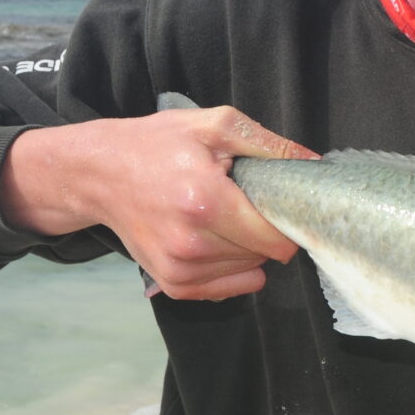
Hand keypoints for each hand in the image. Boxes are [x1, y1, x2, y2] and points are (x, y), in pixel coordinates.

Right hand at [0, 105, 317, 299]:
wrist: (100, 173)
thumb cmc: (158, 144)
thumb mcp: (215, 126)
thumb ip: (269, 145)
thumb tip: (314, 165)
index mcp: (207, 202)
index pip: (276, 236)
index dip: (287, 219)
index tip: (279, 202)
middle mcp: (193, 244)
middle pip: (266, 254)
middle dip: (266, 230)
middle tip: (244, 202)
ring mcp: (180, 270)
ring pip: (250, 272)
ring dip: (247, 249)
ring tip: (223, 217)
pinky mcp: (172, 284)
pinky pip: (229, 289)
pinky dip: (232, 269)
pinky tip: (217, 240)